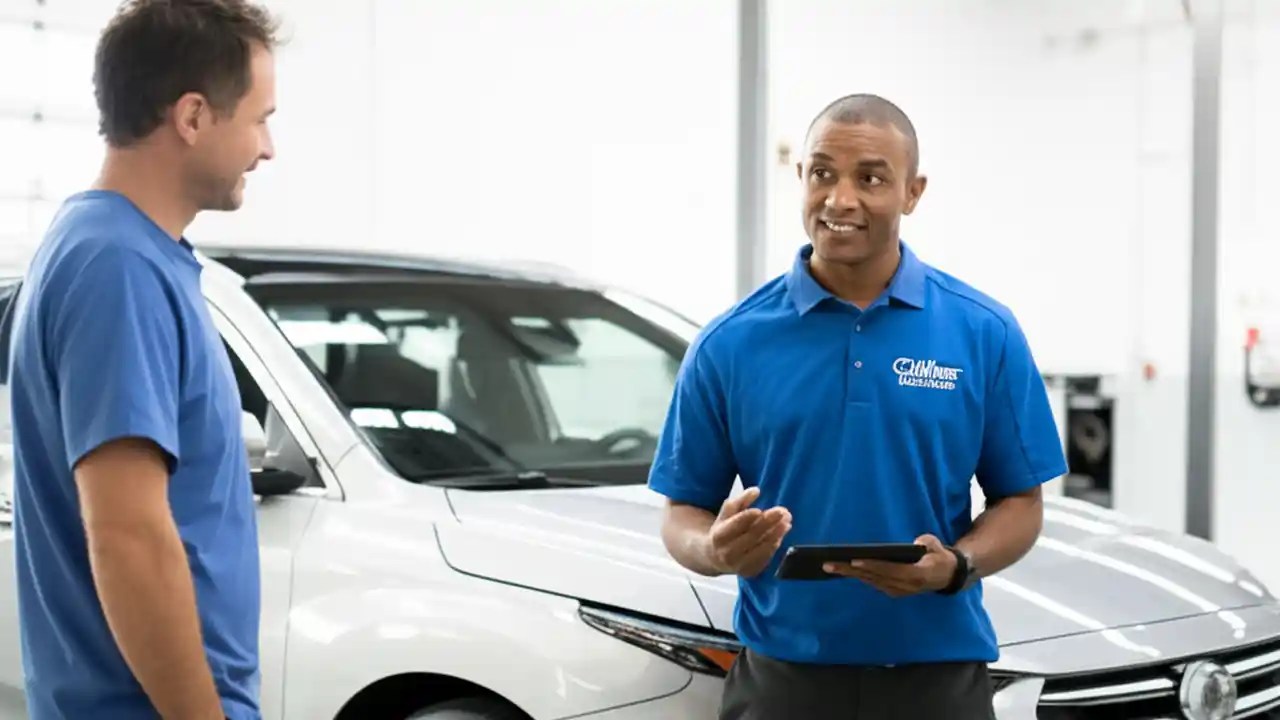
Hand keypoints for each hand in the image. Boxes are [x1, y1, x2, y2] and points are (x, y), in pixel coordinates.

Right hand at [704, 487, 791, 576]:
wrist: (714, 557)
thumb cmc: (723, 530)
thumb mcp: (727, 513)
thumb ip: (740, 500)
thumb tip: (756, 490)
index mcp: (719, 536)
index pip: (735, 525)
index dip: (747, 517)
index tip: (760, 510)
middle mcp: (727, 553)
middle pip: (751, 536)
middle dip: (768, 523)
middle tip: (782, 511)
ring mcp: (739, 565)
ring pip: (761, 548)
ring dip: (776, 534)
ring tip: (787, 522)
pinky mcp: (749, 572)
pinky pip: (765, 558)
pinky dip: (774, 546)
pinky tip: (781, 535)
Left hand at [822, 534, 956, 597]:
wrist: (946, 576)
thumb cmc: (938, 555)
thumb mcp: (936, 545)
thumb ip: (927, 543)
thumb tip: (916, 544)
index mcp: (918, 575)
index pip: (891, 570)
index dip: (873, 565)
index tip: (854, 560)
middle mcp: (906, 586)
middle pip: (874, 577)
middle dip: (850, 570)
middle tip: (828, 564)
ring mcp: (899, 591)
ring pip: (870, 581)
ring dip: (849, 574)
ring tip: (829, 567)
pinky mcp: (893, 591)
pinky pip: (872, 582)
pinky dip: (858, 576)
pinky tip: (843, 570)